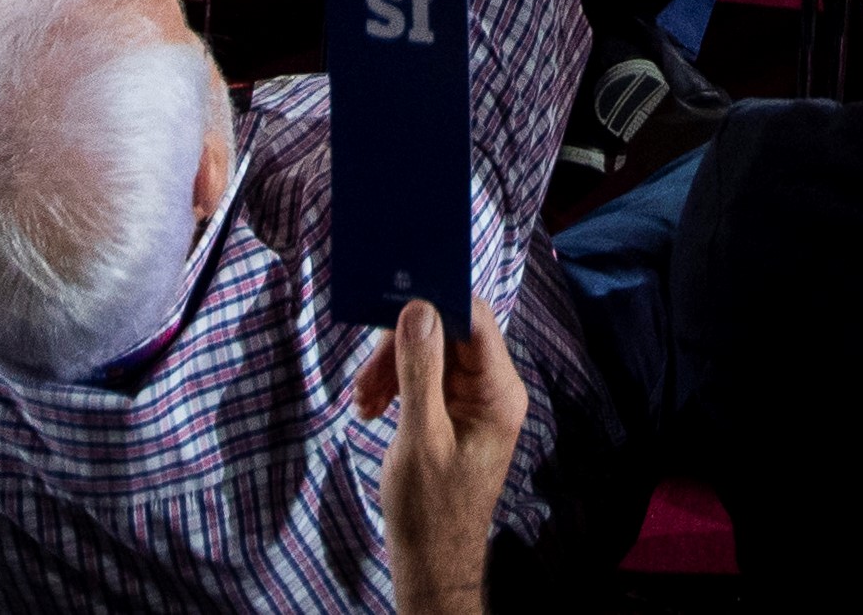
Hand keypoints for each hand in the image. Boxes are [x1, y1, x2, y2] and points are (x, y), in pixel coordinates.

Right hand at [350, 295, 529, 614]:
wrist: (431, 559)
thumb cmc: (431, 509)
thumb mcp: (421, 437)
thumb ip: (420, 371)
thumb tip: (418, 309)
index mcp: (499, 392)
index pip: (474, 320)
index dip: (434, 303)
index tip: (390, 304)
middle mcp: (492, 389)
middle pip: (446, 334)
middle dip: (400, 348)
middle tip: (364, 380)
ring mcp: (473, 400)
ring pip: (429, 354)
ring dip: (390, 369)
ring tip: (362, 402)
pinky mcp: (453, 411)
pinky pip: (424, 379)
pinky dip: (394, 387)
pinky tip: (370, 409)